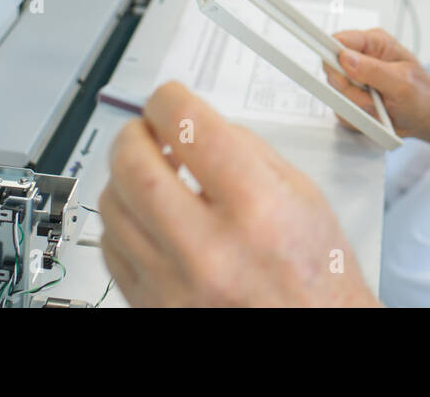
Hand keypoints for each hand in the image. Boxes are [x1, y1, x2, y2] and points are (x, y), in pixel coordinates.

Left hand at [99, 81, 378, 306]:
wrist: (313, 332)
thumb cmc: (318, 276)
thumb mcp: (305, 196)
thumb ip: (249, 152)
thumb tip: (198, 125)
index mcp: (258, 209)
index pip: (189, 127)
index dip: (169, 99)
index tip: (168, 98)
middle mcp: (210, 249)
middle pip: (134, 165)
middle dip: (135, 133)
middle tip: (148, 129)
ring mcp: (174, 284)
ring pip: (113, 205)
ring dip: (126, 175)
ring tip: (150, 172)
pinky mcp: (152, 306)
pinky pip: (111, 249)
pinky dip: (124, 220)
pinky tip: (148, 215)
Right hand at [325, 28, 429, 150]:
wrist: (426, 118)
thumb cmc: (422, 94)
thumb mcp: (402, 82)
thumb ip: (373, 70)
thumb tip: (346, 58)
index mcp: (375, 44)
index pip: (340, 40)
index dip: (331, 54)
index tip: (333, 67)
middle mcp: (361, 59)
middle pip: (333, 70)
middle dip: (351, 90)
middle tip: (372, 97)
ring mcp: (355, 80)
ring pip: (337, 94)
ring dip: (357, 106)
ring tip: (380, 106)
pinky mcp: (352, 98)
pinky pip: (342, 110)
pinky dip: (358, 117)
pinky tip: (375, 113)